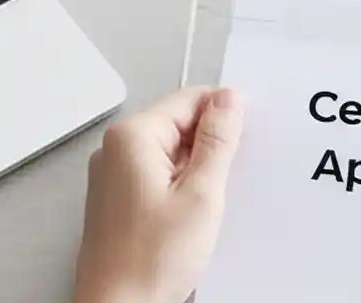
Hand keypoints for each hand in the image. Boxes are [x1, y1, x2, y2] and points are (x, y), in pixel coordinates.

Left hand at [74, 87, 244, 302]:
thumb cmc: (149, 262)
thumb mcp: (201, 194)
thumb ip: (218, 140)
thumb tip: (229, 100)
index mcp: (133, 137)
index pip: (190, 99)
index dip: (224, 115)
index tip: (245, 138)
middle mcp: (116, 149)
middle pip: (179, 124)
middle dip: (211, 146)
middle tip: (224, 181)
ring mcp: (115, 174)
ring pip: (172, 152)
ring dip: (198, 170)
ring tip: (205, 205)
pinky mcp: (120, 197)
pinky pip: (160, 175)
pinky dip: (182, 187)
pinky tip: (192, 215)